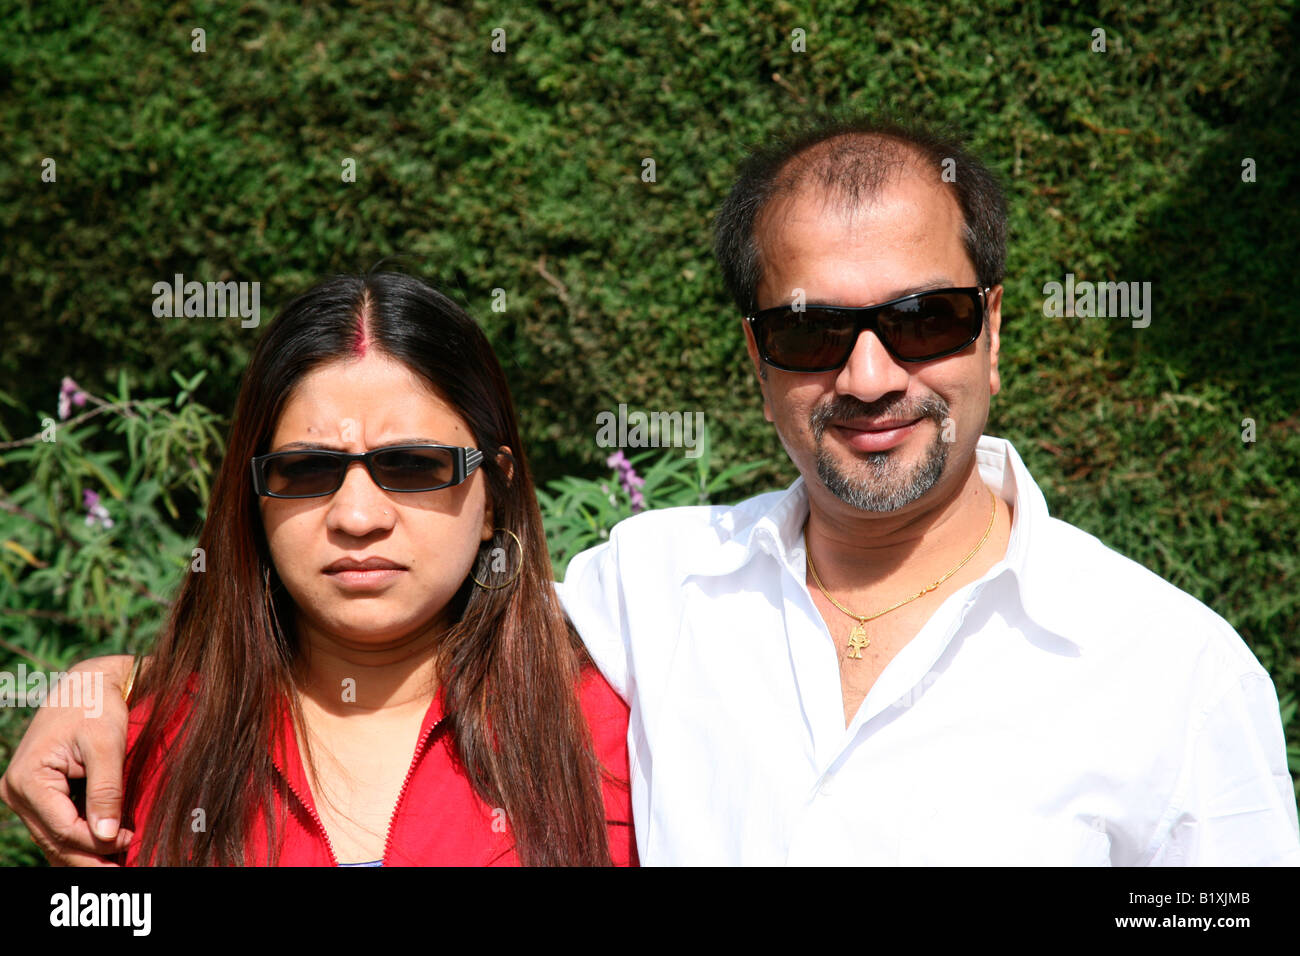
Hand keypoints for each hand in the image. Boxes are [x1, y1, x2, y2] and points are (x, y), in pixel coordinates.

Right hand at [0, 655, 135, 864]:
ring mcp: (25, 796)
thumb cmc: (97, 706)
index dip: (98, 842)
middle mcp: (17, 792)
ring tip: (118, 866)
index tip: (131, 842)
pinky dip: (80, 840)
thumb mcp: (107, 743)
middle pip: (55, 840)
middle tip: (124, 871)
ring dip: (85, 854)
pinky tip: (105, 850)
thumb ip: (106, 789)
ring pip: (55, 838)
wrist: (86, 684)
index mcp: (28, 780)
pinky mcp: (40, 795)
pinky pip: (58, 826)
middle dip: (90, 859)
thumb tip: (107, 835)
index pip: (64, 828)